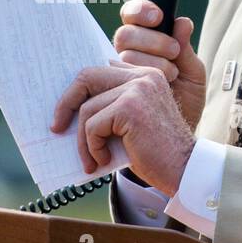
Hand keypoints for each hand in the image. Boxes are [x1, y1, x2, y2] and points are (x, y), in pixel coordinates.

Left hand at [50, 61, 195, 197]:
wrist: (185, 171)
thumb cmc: (156, 153)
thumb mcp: (130, 124)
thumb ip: (111, 108)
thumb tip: (70, 109)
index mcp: (143, 75)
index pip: (99, 71)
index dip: (78, 91)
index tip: (63, 112)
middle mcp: (142, 76)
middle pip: (86, 77)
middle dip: (65, 103)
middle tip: (56, 127)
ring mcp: (137, 89)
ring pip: (87, 108)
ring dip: (82, 139)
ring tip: (91, 159)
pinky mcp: (130, 107)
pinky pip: (93, 125)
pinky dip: (92, 147)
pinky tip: (103, 160)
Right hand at [112, 0, 205, 130]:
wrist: (174, 143)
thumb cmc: (183, 106)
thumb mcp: (192, 77)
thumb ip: (186, 51)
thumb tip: (183, 22)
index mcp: (145, 42)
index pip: (133, 14)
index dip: (140, 10)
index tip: (158, 17)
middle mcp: (126, 54)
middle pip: (125, 34)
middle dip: (151, 40)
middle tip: (173, 53)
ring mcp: (116, 74)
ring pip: (122, 54)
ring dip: (148, 62)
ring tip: (170, 78)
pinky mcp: (107, 96)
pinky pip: (106, 80)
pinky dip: (128, 81)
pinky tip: (150, 86)